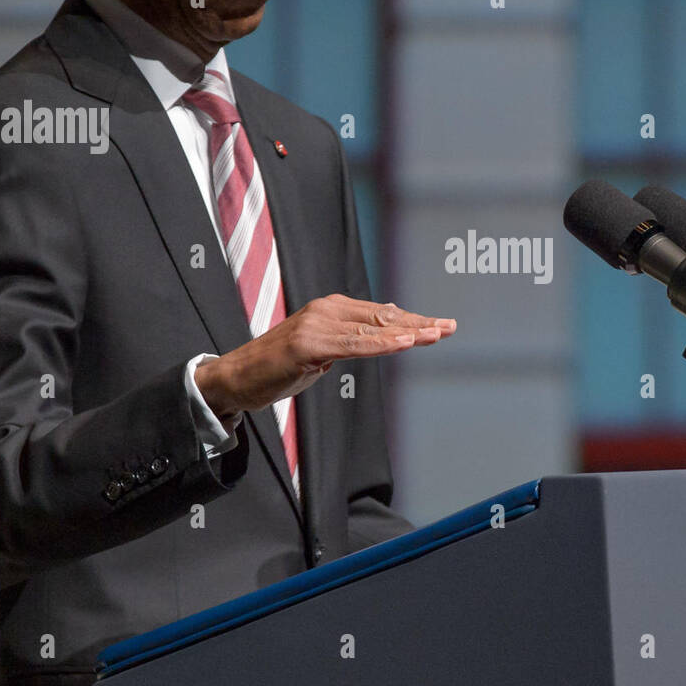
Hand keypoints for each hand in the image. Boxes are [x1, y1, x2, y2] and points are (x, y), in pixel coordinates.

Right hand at [194, 295, 455, 418]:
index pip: (381, 313)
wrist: (235, 377)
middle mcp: (326, 310)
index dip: (413, 320)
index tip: (442, 325)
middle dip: (418, 323)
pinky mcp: (307, 344)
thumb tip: (385, 322)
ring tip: (435, 333)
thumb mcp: (321, 349)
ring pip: (371, 330)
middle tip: (449, 327)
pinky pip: (352, 346)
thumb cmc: (278, 367)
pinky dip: (380, 344)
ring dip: (406, 332)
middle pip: (382, 317)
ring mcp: (316, 325)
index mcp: (331, 309)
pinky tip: (403, 343)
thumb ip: (350, 337)